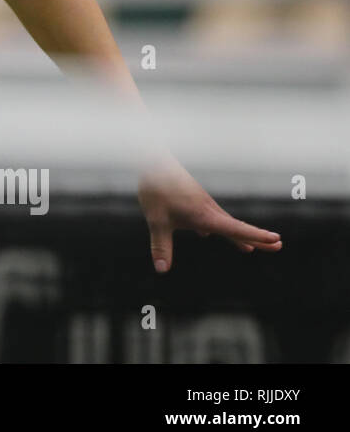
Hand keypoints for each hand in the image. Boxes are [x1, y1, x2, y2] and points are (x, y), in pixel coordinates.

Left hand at [136, 153, 281, 272]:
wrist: (153, 161)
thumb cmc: (157, 189)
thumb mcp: (157, 221)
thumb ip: (161, 246)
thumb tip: (163, 270)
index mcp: (205, 216)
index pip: (236, 229)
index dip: (256, 236)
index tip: (276, 240)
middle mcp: (208, 209)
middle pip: (237, 227)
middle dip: (257, 238)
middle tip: (278, 246)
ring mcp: (202, 203)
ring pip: (223, 222)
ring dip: (237, 235)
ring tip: (248, 248)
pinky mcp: (192, 198)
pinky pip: (209, 216)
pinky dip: (215, 227)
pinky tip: (205, 233)